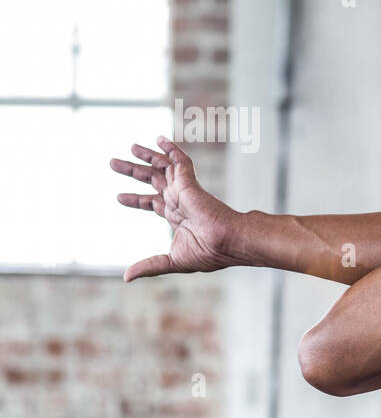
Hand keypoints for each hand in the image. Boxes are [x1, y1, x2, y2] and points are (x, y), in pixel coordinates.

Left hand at [110, 136, 243, 281]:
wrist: (229, 242)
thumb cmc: (210, 253)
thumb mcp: (173, 260)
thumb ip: (150, 265)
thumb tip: (126, 277)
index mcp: (177, 216)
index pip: (152, 202)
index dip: (135, 199)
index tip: (119, 197)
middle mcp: (179, 200)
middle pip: (152, 180)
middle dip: (133, 171)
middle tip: (114, 163)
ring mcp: (184, 190)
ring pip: (163, 167)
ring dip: (146, 156)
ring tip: (130, 147)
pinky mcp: (189, 183)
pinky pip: (180, 161)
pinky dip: (171, 150)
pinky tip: (160, 139)